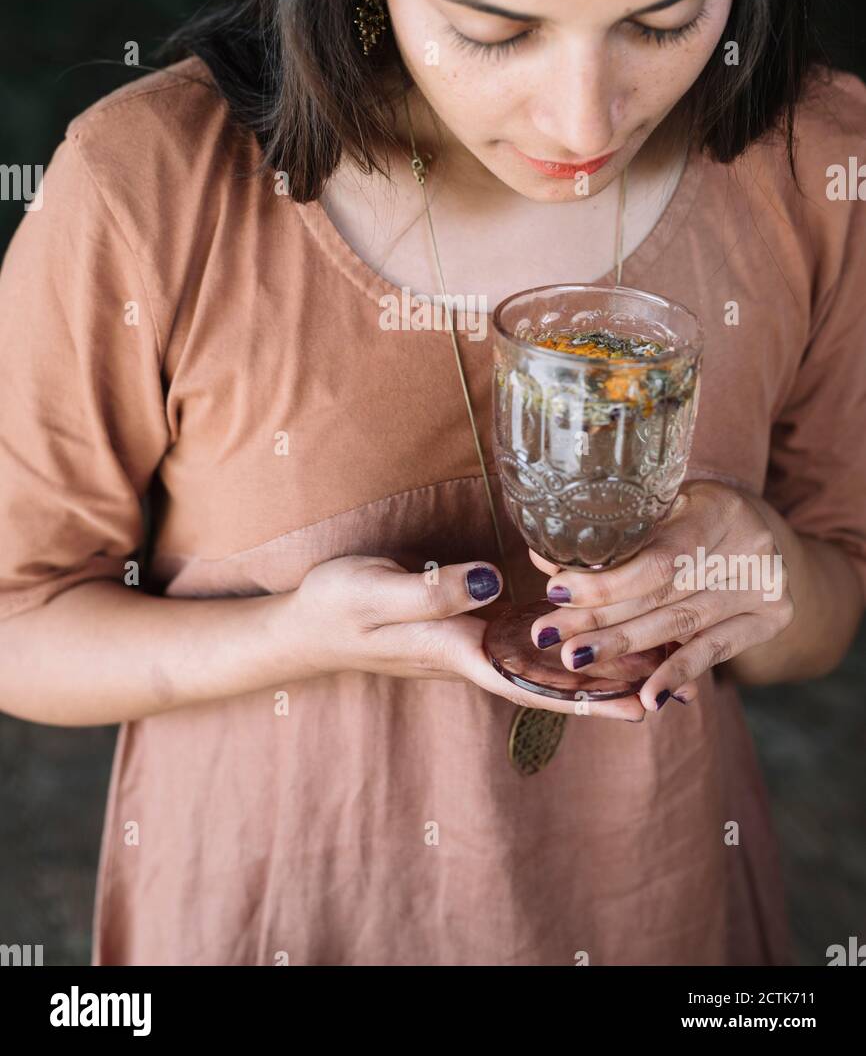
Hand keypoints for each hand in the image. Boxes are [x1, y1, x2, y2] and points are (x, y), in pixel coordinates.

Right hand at [284, 553, 652, 719]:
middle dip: (611, 685)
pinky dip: (566, 638)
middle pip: (553, 680)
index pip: (534, 683)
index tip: (642, 705)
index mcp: (457, 652)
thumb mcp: (375, 592)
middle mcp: (473, 654)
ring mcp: (470, 641)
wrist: (303, 623)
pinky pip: (525, 638)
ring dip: (597, 664)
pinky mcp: (464, 620)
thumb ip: (429, 589)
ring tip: (655, 661)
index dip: (589, 696)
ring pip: (546, 661)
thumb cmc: (336, 607)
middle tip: (678, 685)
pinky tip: (595, 629)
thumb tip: (488, 583)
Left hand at [526, 480, 795, 712]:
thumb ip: (616, 536)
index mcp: (719, 509)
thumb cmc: (691, 513)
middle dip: (600, 617)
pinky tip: (648, 696)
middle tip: (550, 634)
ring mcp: (765, 586)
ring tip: (577, 658)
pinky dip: (678, 673)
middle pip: (663, 593)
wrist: (752, 527)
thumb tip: (545, 561)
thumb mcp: (661, 507)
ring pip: (681, 624)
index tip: (557, 593)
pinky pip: (716, 652)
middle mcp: (750, 547)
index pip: (658, 559)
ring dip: (624, 647)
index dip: (607, 581)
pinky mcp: (770, 618)